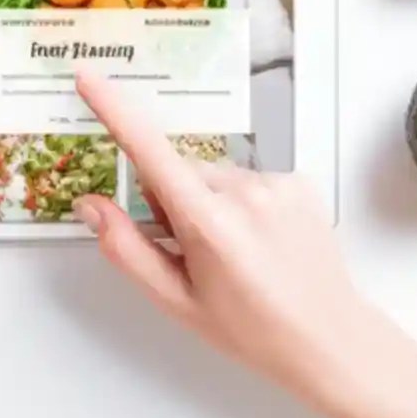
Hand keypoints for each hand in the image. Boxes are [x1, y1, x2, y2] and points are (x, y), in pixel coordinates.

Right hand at [71, 68, 416, 417]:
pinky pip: (247, 179)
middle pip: (179, 172)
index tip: (88, 78)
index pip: (148, 152)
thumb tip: (91, 205)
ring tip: (235, 254)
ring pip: (213, 176)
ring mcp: (276, 182)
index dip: (114, 109)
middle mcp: (244, 192)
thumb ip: (126, 248)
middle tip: (195, 255)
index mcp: (209, 223)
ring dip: (209, 203)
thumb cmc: (251, 329)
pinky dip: (242, 203)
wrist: (329, 339)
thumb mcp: (176, 300)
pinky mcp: (298, 180)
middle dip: (173, 202)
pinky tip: (259, 240)